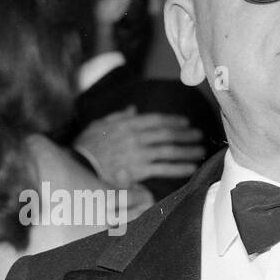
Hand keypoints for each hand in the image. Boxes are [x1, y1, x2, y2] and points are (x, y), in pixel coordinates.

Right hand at [74, 108, 205, 187]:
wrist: (80, 166)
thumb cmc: (87, 146)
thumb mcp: (99, 124)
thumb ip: (118, 116)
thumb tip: (133, 109)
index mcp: (127, 124)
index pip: (156, 120)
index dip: (173, 121)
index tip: (185, 123)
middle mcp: (136, 136)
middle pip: (167, 134)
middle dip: (185, 135)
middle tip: (199, 136)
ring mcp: (139, 153)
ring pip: (169, 150)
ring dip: (187, 150)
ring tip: (200, 151)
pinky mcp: (139, 170)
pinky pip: (163, 168)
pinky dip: (179, 168)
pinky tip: (190, 167)